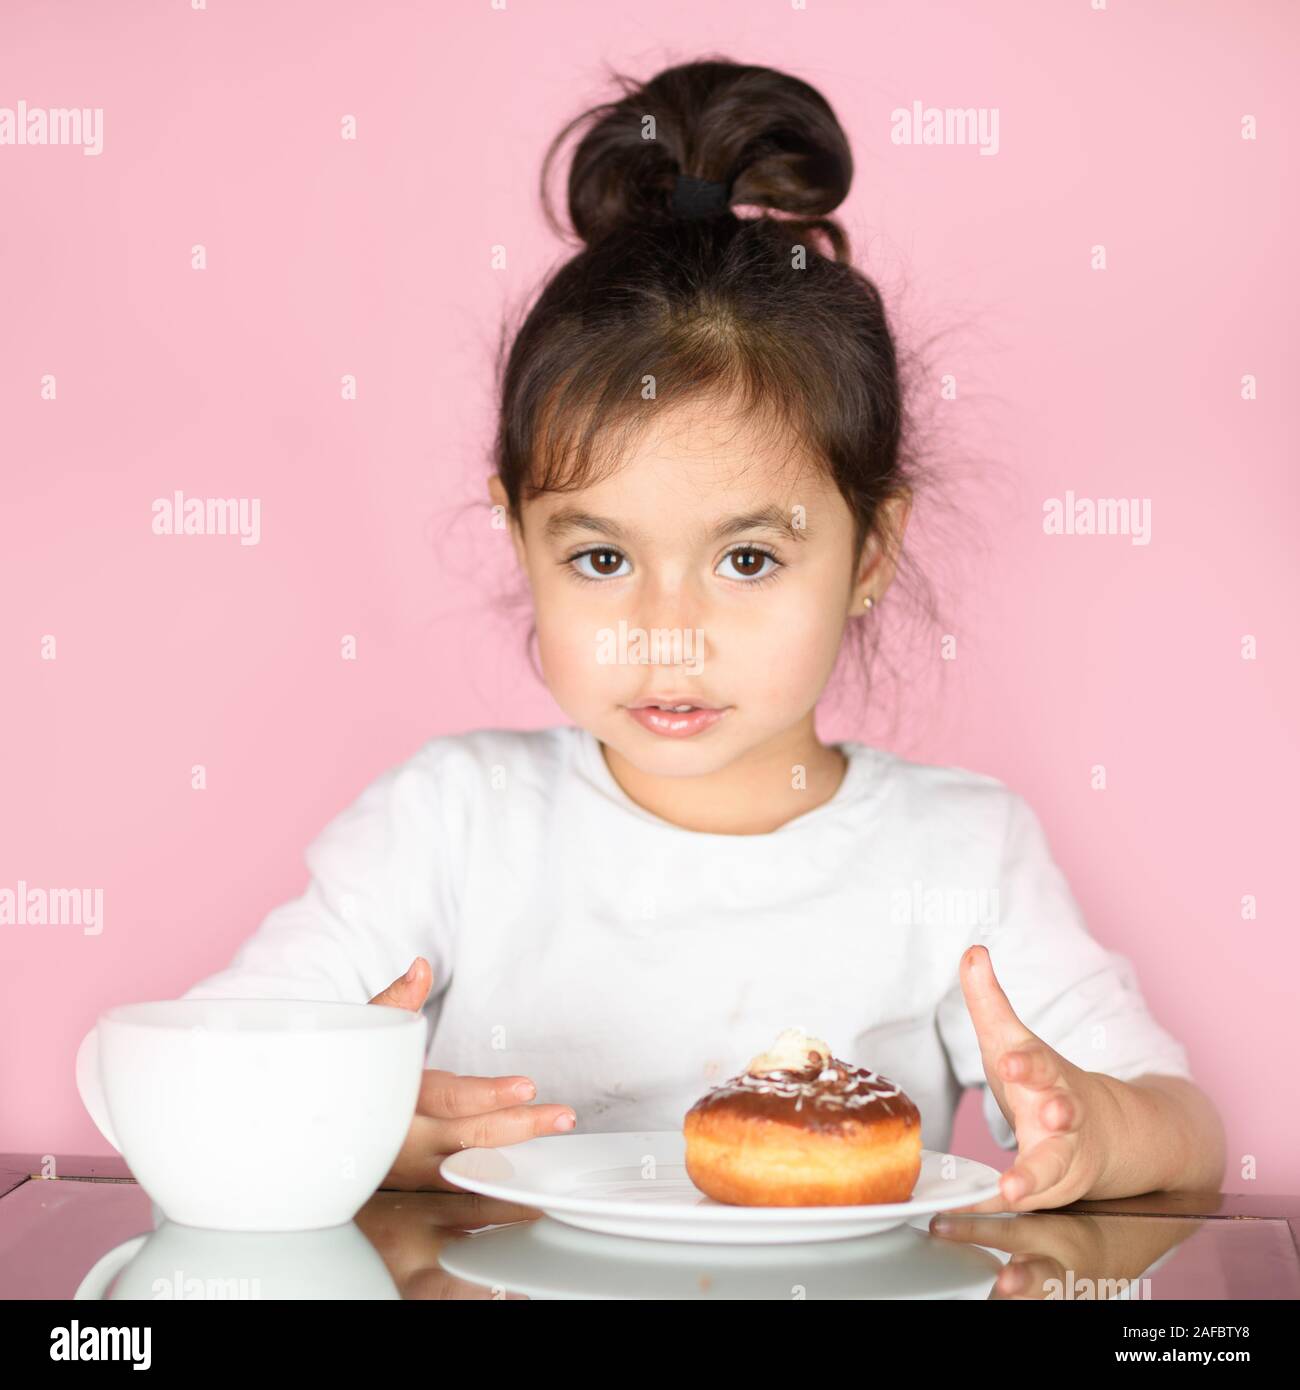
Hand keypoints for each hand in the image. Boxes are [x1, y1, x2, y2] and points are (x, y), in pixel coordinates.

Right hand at [368, 957, 576, 1190]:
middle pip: (468, 1137)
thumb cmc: (349, 1075)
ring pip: (471, 1163)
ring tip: (555, 1126)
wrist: (318, 1126)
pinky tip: (529, 1154)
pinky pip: (463, 1178)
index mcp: (392, 1102)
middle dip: (518, 1125)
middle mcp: (404, 1141)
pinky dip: (497, 1168)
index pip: (447, 1100)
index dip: (487, 1095)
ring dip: (516, 1149)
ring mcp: (412, 1167)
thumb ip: (396, 1002)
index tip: (526, 1087)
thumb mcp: (366, 1035)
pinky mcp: (419, 1180)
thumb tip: (421, 967)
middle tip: (560, 1115)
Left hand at [941, 944, 1111, 1215]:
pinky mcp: (1054, 1190)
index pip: (1038, 1062)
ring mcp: (1063, 1155)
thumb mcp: (1013, 1039)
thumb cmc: (1042, 1081)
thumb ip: (988, 1000)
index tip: (1012, 1059)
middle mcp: (1061, 1114)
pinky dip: (1007, 1209)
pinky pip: (1030, 1201)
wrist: (1104, 1132)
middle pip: (1062, 1112)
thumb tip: (972, 951)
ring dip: (1033, 1176)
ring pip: (1053, 1167)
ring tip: (1012, 1189)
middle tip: (1050, 1114)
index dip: (1026, 1061)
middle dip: (1057, 1112)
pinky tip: (985, 1212)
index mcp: (1047, 1075)